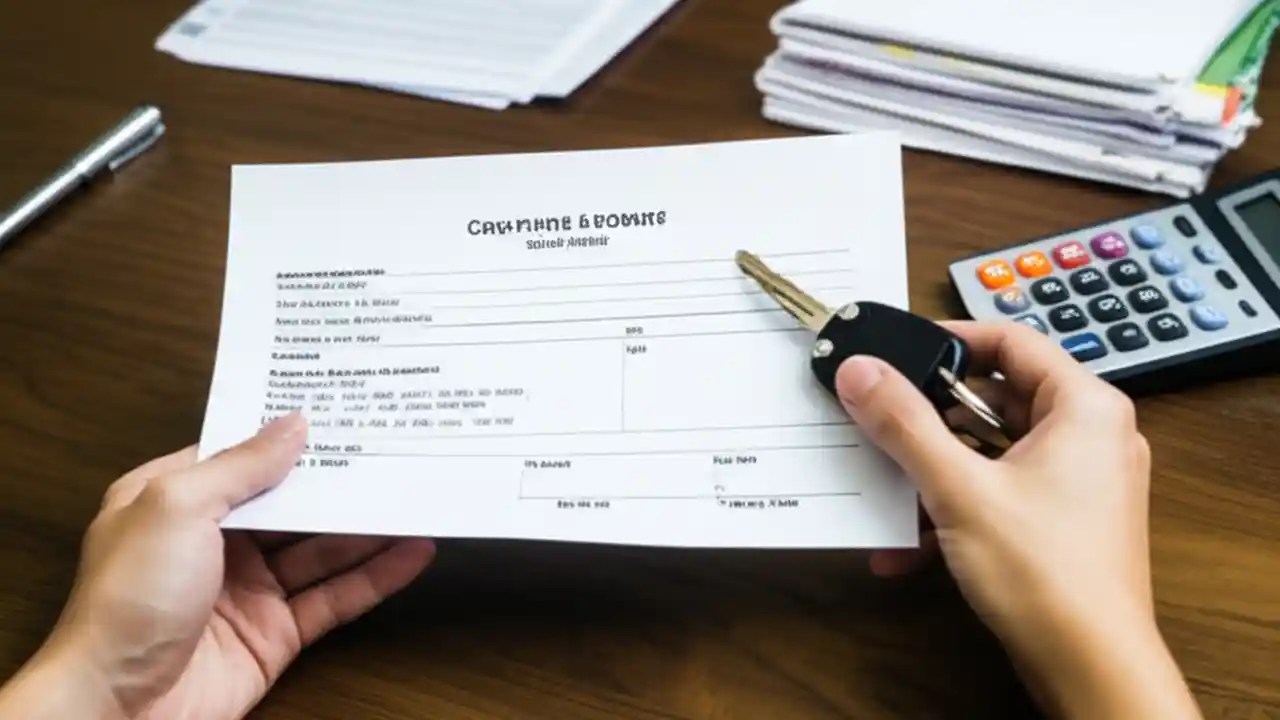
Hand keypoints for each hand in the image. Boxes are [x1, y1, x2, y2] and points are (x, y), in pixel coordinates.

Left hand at [0, 413, 435, 719]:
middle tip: (394, 447)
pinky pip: (335, 597)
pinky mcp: (276, 634)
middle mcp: (211, 541)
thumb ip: (241, 465)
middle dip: (339, 478)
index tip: (339, 409)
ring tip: (417, 494)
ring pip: (321, 548)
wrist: (117, 709)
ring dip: (368, 525)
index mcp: (172, 501)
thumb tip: (293, 425)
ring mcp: (247, 589)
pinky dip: (377, 576)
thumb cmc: (128, 599)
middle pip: (289, 501)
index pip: (240, 455)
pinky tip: (413, 552)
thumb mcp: (177, 506)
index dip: (287, 434)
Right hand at [835, 321, 1199, 718]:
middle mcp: (1091, 437)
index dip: (950, 339)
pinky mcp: (1062, 522)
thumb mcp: (959, 488)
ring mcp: (1080, 482)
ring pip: (992, 451)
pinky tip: (906, 544)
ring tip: (886, 484)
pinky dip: (955, 509)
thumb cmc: (1049, 575)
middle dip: (932, 416)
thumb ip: (905, 423)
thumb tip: (862, 371)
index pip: (1012, 341)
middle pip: (997, 397)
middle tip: (881, 415)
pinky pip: (1000, 493)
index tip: (898, 350)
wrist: (1091, 668)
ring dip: (935, 470)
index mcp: (1085, 408)